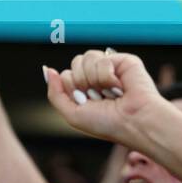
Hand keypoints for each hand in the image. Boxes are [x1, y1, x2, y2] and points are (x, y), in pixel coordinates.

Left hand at [44, 50, 166, 146]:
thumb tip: (48, 70)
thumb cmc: (107, 124)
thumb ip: (55, 93)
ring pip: (85, 58)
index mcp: (85, 89)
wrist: (133, 122)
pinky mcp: (123, 60)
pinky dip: (106, 76)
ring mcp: (110, 67)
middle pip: (74, 64)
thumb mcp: (72, 114)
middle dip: (82, 84)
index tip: (88, 103)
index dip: (73, 90)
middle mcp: (97, 77)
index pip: (66, 76)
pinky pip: (101, 58)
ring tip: (109, 92)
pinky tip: (118, 86)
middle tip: (99, 98)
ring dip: (93, 80)